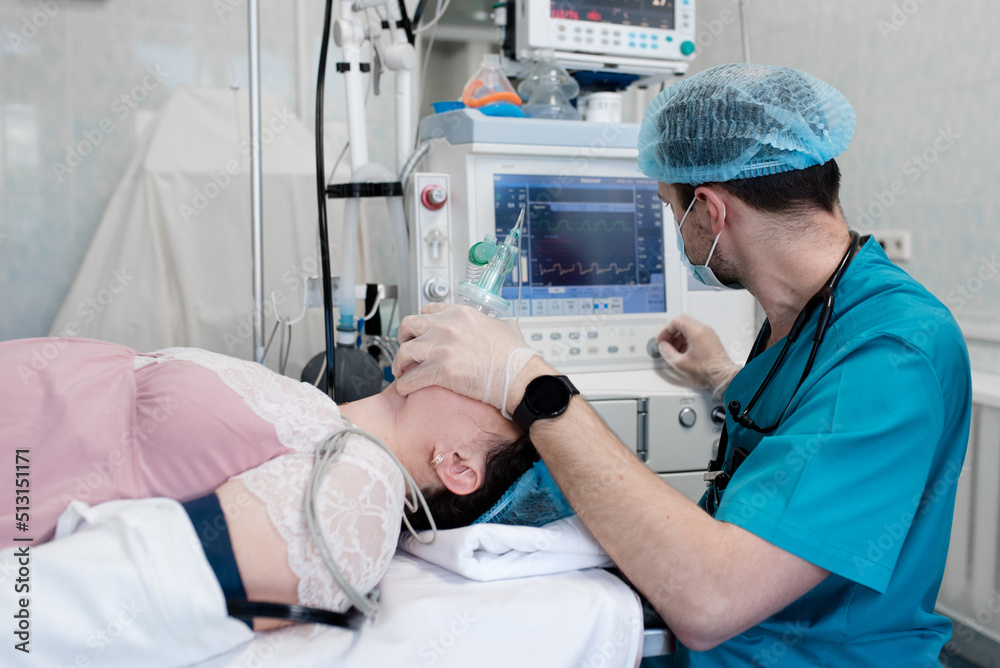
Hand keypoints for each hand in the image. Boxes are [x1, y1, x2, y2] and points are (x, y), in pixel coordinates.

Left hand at [392, 304, 539, 416]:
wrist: (518, 377)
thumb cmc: (515, 356)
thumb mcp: (505, 327)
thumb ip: (493, 323)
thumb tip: (499, 325)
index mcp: (460, 314)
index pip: (427, 310)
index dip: (421, 324)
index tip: (420, 335)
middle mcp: (447, 327)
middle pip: (408, 325)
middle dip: (404, 339)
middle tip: (407, 351)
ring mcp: (442, 348)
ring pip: (404, 351)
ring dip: (400, 363)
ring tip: (402, 372)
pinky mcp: (441, 371)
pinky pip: (411, 378)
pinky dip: (405, 385)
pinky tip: (406, 389)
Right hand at [657, 315, 740, 400]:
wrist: (723, 376)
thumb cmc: (707, 370)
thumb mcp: (680, 362)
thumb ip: (667, 352)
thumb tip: (663, 347)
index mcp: (696, 331)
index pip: (676, 321)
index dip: (666, 330)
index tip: (662, 339)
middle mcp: (704, 329)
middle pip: (683, 322)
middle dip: (672, 333)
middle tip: (666, 342)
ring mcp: (709, 334)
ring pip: (689, 328)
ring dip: (679, 337)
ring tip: (674, 349)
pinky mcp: (712, 340)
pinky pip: (697, 334)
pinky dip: (687, 340)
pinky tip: (684, 352)